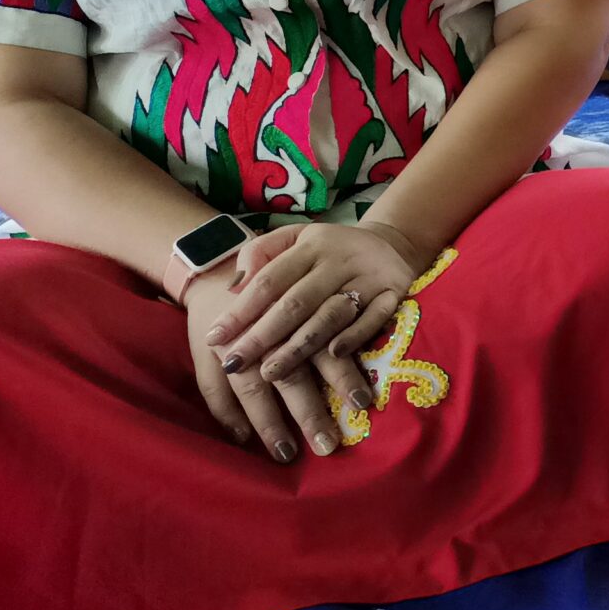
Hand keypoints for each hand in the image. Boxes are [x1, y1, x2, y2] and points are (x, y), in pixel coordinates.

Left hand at [204, 220, 418, 461]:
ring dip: (300, 346)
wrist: (392, 242)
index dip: (241, 310)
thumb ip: (260, 254)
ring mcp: (370, 276)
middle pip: (297, 301)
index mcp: (311, 245)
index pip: (270, 279)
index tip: (214, 339)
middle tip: (234, 364)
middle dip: (263, 335)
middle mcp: (340, 259)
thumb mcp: (294, 238)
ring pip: (331, 314)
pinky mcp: (395, 292)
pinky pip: (375, 318)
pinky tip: (332, 355)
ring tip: (271, 372)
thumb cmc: (328, 249)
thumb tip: (234, 286)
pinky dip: (354, 336)